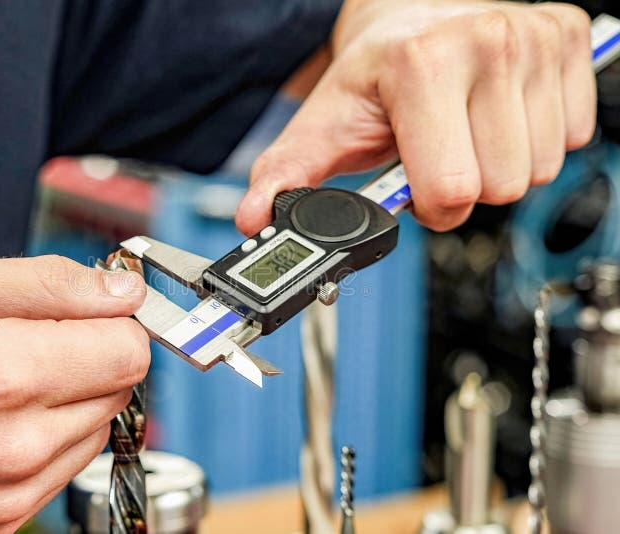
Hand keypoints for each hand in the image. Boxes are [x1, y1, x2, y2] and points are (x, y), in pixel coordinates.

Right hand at [0, 256, 149, 530]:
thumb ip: (46, 285)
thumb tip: (121, 292)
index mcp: (7, 376)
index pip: (129, 351)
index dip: (115, 324)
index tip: (92, 314)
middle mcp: (16, 448)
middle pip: (117, 391)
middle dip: (90, 359)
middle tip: (31, 343)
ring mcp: (6, 498)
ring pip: (93, 433)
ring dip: (69, 403)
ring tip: (0, 386)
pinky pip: (58, 475)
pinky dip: (43, 445)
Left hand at [236, 0, 595, 232]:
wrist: (410, 14)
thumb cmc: (374, 71)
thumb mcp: (324, 124)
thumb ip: (287, 176)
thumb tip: (257, 220)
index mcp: (423, 65)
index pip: (451, 189)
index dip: (429, 204)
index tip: (412, 180)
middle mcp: (487, 44)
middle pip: (500, 187)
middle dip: (464, 188)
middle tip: (437, 154)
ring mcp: (534, 41)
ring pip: (538, 169)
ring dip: (498, 167)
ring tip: (463, 133)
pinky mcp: (572, 42)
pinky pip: (573, 138)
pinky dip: (533, 142)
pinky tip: (496, 117)